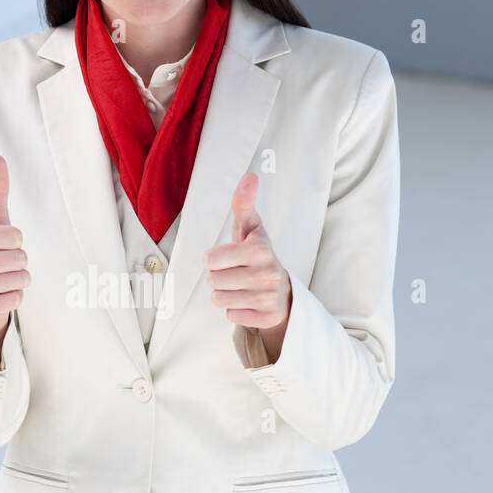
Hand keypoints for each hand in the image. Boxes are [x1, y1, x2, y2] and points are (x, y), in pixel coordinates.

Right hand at [0, 155, 29, 361]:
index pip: (15, 235)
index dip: (16, 240)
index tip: (3, 243)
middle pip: (19, 258)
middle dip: (20, 261)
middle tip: (6, 262)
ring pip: (20, 279)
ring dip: (20, 279)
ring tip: (5, 276)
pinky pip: (16, 300)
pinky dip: (16, 297)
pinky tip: (2, 293)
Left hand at [204, 172, 291, 332]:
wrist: (282, 288)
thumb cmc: (256, 253)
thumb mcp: (250, 227)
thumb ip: (244, 202)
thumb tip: (250, 175)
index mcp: (260, 249)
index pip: (210, 259)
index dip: (214, 259)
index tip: (229, 257)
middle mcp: (268, 273)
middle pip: (212, 281)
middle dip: (218, 277)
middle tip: (235, 273)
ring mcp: (270, 297)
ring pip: (219, 299)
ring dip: (224, 294)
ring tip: (240, 287)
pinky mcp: (269, 317)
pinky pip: (231, 316)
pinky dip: (236, 310)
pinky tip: (249, 301)